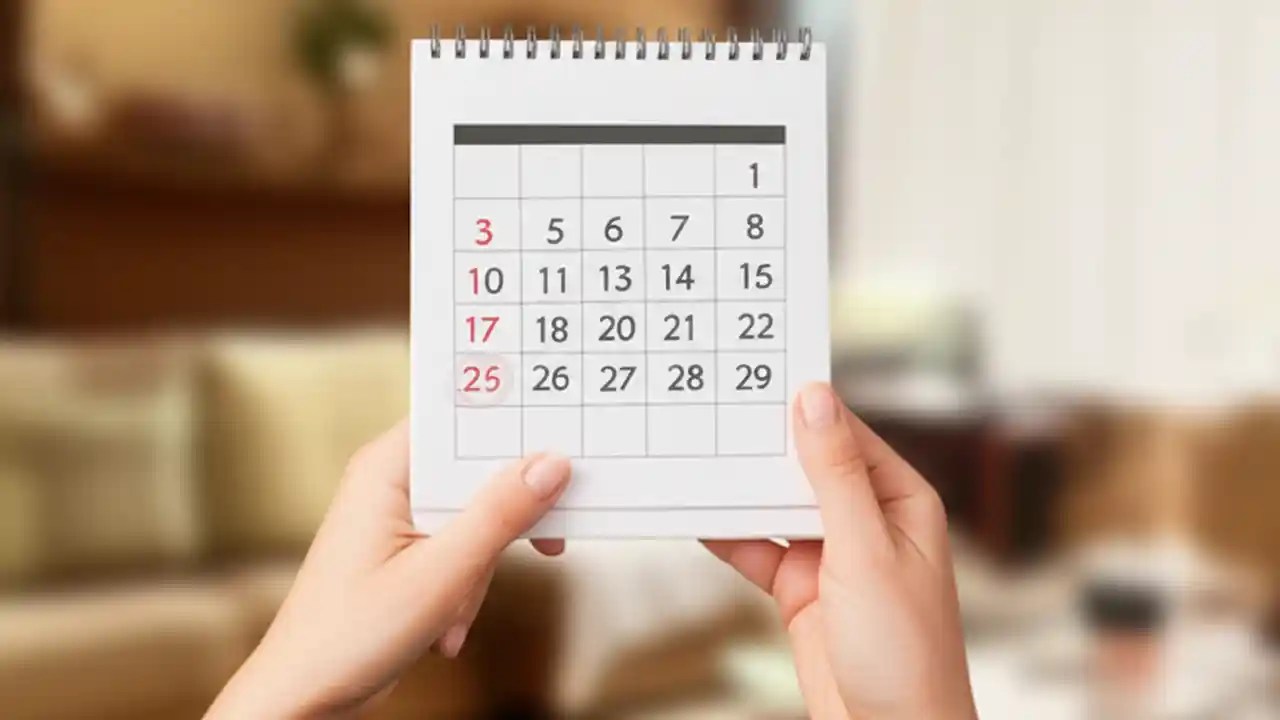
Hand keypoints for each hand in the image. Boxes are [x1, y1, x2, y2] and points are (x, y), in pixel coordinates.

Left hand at [206, 421, 571, 718]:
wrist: (305, 696)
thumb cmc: (348, 635)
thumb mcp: (441, 573)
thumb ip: (500, 514)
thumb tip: (551, 464)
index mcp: (387, 468)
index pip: (461, 417)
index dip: (513, 426)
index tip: (562, 441)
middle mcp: (391, 483)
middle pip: (478, 470)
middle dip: (504, 520)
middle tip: (544, 540)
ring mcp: (398, 518)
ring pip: (477, 516)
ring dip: (480, 569)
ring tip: (452, 612)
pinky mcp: (407, 551)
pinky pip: (462, 548)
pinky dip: (465, 588)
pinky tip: (445, 627)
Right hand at [705, 383, 976, 719]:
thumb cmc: (906, 651)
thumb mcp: (866, 550)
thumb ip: (836, 476)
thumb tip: (815, 401)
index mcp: (901, 501)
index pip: (848, 435)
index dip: (806, 406)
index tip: (759, 378)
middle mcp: (868, 521)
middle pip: (807, 466)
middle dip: (764, 446)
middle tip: (714, 414)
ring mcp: (832, 556)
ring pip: (777, 506)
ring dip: (742, 490)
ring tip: (697, 458)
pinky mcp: (801, 589)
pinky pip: (757, 550)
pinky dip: (729, 535)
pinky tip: (699, 515)